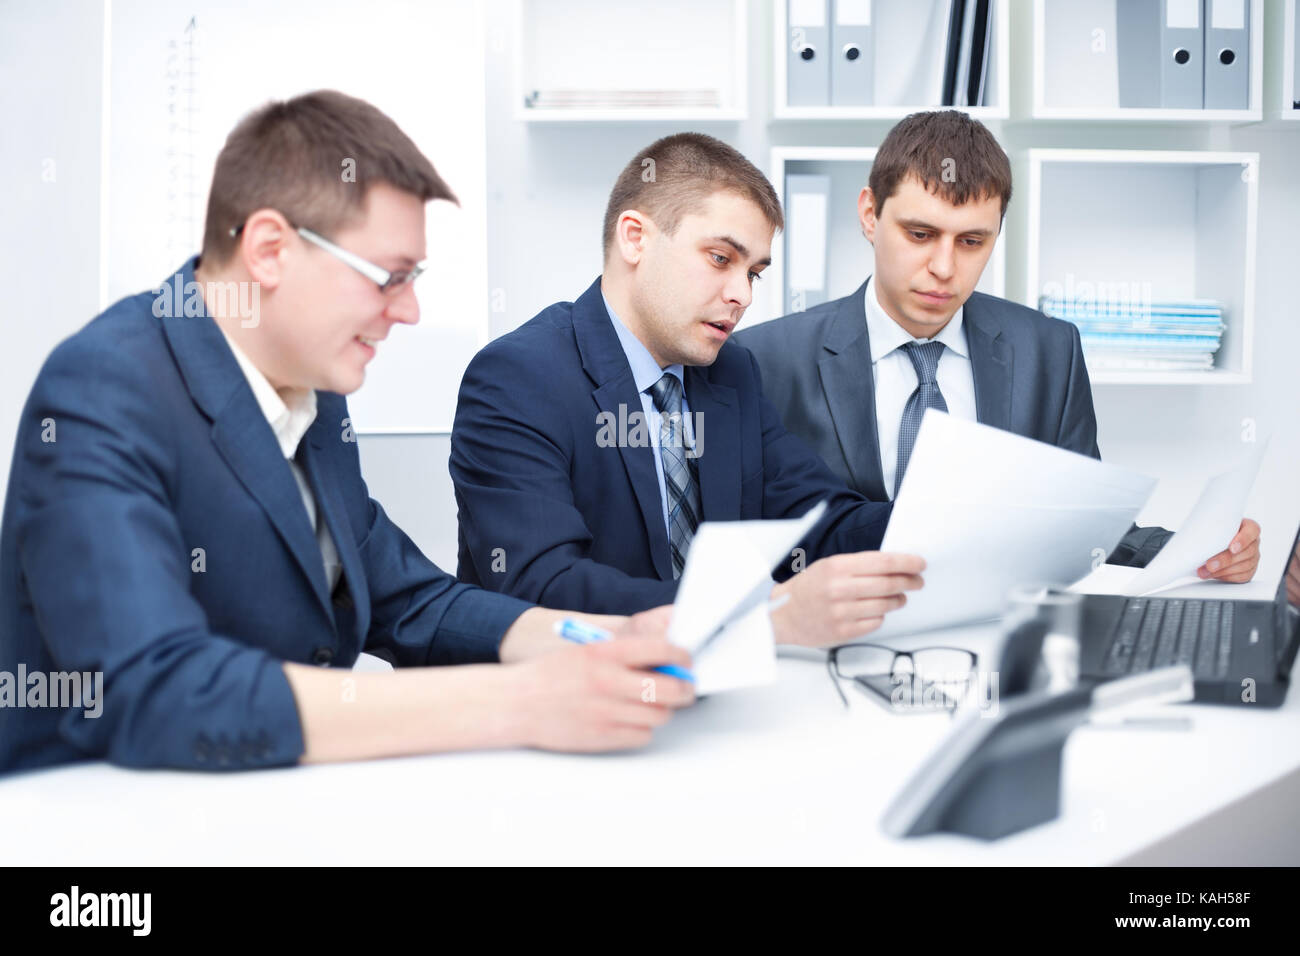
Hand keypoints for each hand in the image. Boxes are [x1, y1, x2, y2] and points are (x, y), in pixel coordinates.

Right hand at [511, 612, 694, 751]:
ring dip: (662, 709)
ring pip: (660, 715)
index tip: (685, 660)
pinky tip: (631, 720)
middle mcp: (609, 681)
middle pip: (671, 688)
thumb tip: (664, 661)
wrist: (516, 703)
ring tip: (652, 704)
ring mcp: (606, 712)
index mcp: (605, 653)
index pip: (662, 650)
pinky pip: (642, 736)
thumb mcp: (586, 650)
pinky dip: (643, 729)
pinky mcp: (602, 737)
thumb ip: (624, 654)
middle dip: (684, 688)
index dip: (681, 656)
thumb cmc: (550, 675)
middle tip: (684, 687)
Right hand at [770, 551, 924, 647]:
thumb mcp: (829, 566)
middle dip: (909, 582)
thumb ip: (858, 565)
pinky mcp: (843, 631)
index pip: (883, 563)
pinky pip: (875, 622)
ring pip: (885, 604)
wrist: (783, 615)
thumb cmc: (808, 588)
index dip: (907, 563)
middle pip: (889, 584)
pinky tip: (877, 610)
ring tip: (899, 597)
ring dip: (898, 600)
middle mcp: (839, 589)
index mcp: (837, 567)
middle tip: (917, 581)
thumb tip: (893, 565)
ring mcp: (842, 612)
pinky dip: (880, 615)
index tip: (920, 564)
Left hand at [1197, 518, 1259, 582]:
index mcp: (1248, 527)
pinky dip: (1225, 577)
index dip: (1243, 540)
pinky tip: (1213, 575)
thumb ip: (1210, 529)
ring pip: (1243, 566)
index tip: (1232, 548)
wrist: (1211, 543)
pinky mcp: (1248, 571)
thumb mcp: (1213, 526)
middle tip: (1209, 564)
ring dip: (1221, 571)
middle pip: (1246, 552)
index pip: (1252, 530)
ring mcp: (1253, 557)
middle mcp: (1253, 542)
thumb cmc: (1213, 531)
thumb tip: (1195, 538)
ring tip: (1204, 572)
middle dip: (1225, 560)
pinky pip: (1241, 576)